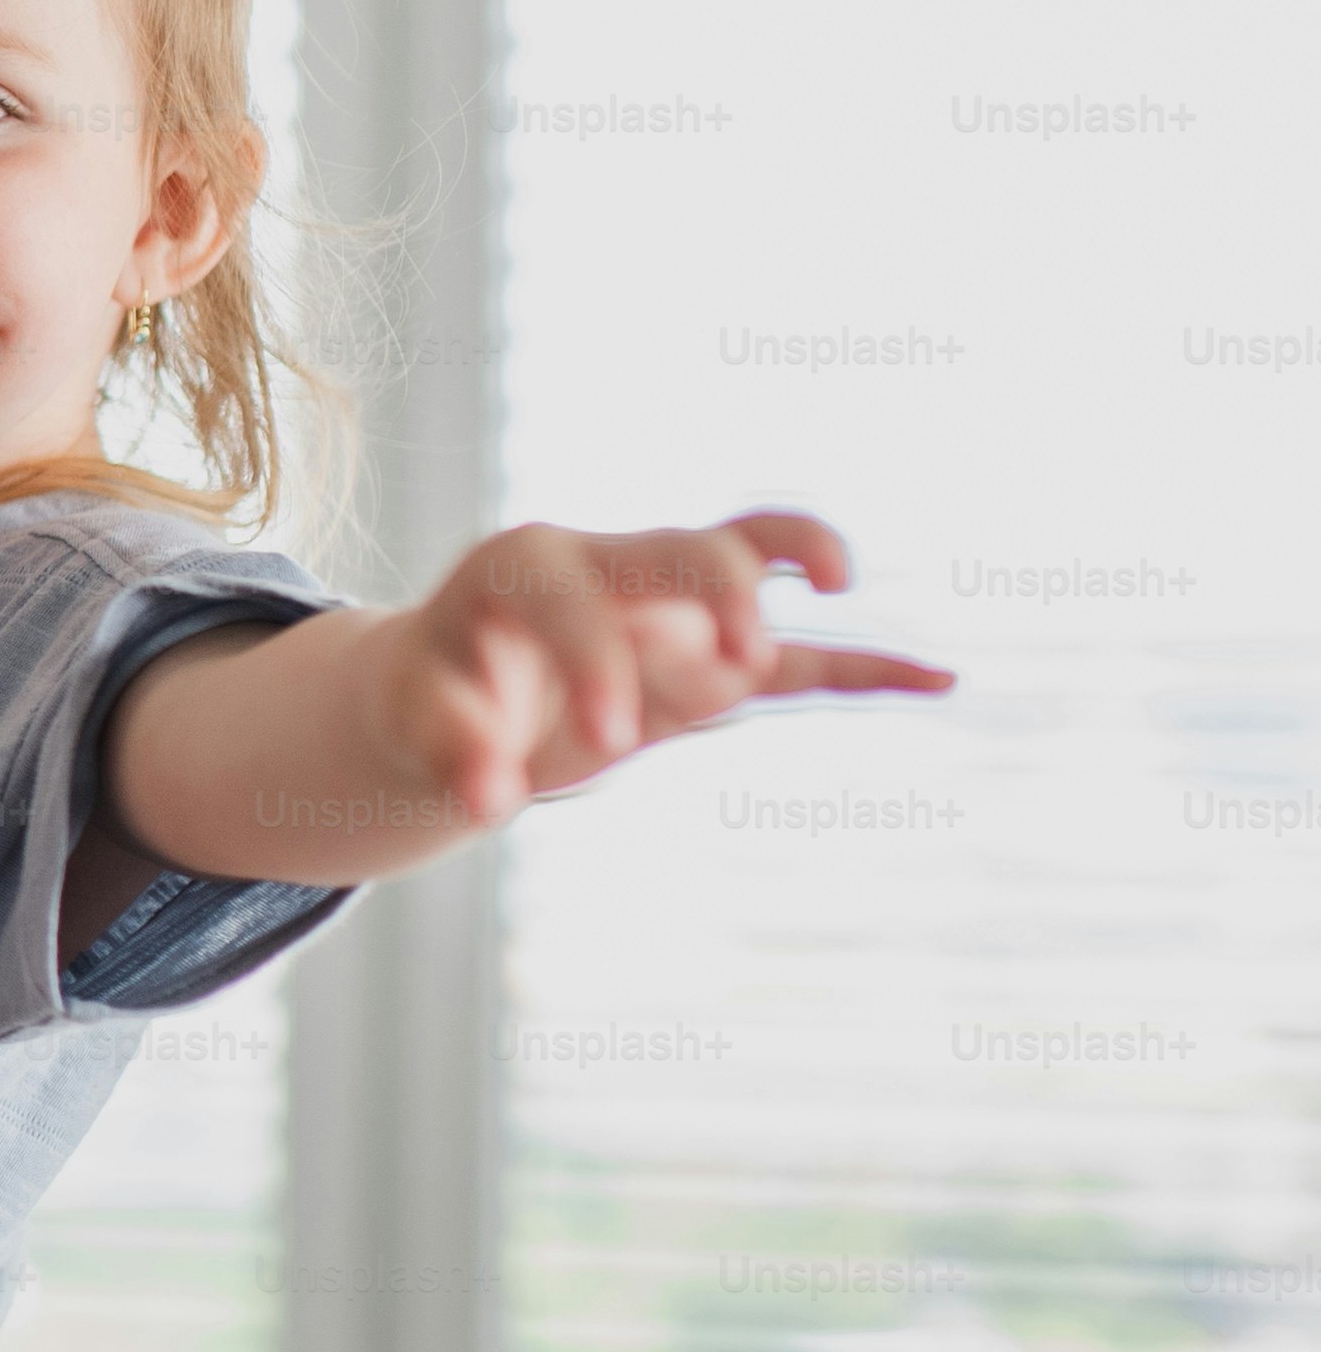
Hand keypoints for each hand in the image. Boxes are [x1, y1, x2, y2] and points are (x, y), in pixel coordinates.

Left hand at [387, 512, 951, 823]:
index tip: (608, 741)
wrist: (450, 687)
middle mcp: (612, 567)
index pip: (579, 599)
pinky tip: (936, 680)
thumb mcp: (414, 721)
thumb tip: (487, 801)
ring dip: (803, 558)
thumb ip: (451, 751)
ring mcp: (672, 606)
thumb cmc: (429, 693)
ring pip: (754, 556)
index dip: (600, 663)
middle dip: (724, 596)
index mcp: (529, 568)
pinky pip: (800, 656)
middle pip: (692, 549)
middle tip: (736, 662)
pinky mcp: (712, 660)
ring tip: (839, 583)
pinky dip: (862, 666)